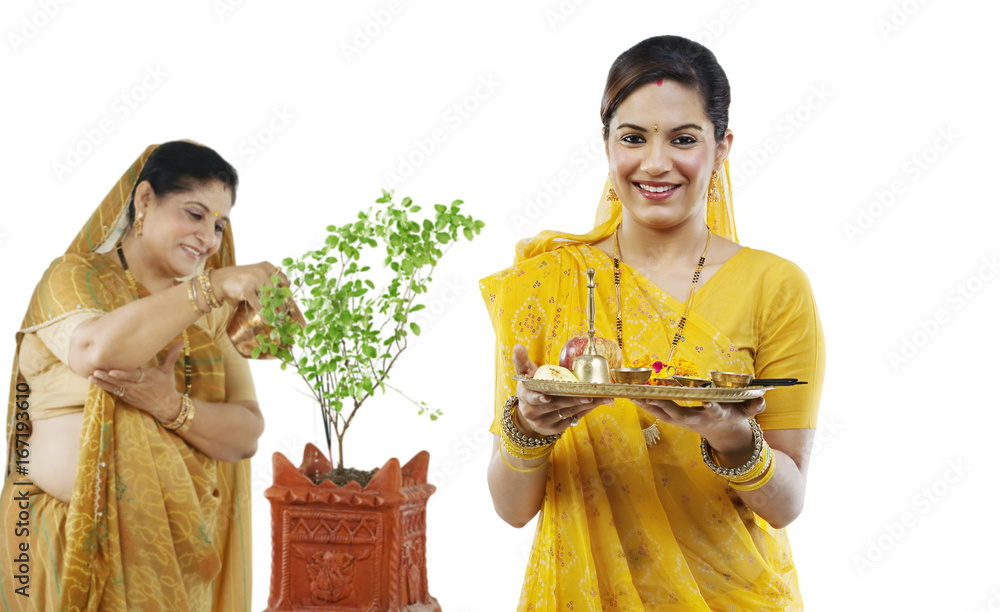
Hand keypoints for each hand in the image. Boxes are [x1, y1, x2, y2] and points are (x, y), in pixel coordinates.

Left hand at [89, 341, 184, 423]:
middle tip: (96, 371)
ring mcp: (130, 394)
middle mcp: (137, 387)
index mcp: (146, 379)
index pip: (132, 376)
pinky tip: (95, 382)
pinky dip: (104, 387)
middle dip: (107, 377)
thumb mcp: (168, 370)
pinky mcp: (126, 398)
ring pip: (114, 388)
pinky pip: (113, 392)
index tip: (112, 370)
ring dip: (102, 383)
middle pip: (120, 382)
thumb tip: (182, 341)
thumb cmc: (166, 386)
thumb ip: (171, 355)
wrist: (166, 406)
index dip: (122, 374)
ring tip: (92, 377)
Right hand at [210, 261, 291, 311]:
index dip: (286, 290)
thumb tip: (283, 295)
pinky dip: (264, 314)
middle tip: (284, 311)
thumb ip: (268, 281)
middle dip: (281, 302)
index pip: (283, 279)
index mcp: (267, 266)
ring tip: (279, 317)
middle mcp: (262, 272)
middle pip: (278, 290)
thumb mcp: (256, 274)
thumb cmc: (240, 279)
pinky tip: (268, 320)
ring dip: (275, 309)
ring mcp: (254, 280)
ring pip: (269, 298)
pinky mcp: (247, 290)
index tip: (287, 299)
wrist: (220, 281)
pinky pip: (259, 305)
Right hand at [512, 343, 610, 436]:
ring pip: (567, 412)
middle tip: (588, 395)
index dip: (538, 398)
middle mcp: (532, 411)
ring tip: (601, 397)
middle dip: (572, 400)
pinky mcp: (555, 428)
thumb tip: (517, 346)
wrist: (530, 413)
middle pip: (555, 404)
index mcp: (524, 395)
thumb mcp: (525, 374)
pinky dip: (585, 410)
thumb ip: (521, 360)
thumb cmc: (531, 387)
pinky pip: (573, 418)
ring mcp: (544, 422)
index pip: (530, 397)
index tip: (546, 398)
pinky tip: (597, 402)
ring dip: (585, 404)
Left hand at [631, 396, 765, 454]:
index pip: (714, 411)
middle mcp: (698, 420)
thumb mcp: (748, 412)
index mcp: (717, 415)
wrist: (725, 436)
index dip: (711, 406)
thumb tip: (762, 396)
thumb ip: (755, 404)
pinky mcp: (676, 420)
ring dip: (648, 404)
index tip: (706, 399)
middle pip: (680, 414)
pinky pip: (658, 412)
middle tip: (651, 394)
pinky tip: (632, 395)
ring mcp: (685, 421)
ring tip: (632, 393)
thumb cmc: (735, 416)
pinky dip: (646, 404)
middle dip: (665, 405)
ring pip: (664, 414)